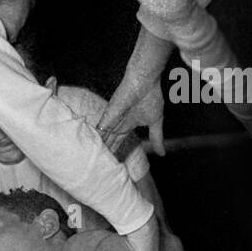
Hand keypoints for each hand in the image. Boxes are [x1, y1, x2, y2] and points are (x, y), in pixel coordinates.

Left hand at [100, 25, 174, 156]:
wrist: (146, 81)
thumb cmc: (151, 97)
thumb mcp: (155, 122)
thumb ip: (156, 137)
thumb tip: (163, 153)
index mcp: (127, 125)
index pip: (117, 142)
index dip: (114, 153)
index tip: (110, 166)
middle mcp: (116, 124)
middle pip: (107, 143)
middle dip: (102, 155)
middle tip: (94, 169)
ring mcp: (111, 120)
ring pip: (101, 140)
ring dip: (97, 151)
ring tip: (89, 165)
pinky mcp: (108, 116)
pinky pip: (100, 132)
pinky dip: (95, 142)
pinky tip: (88, 152)